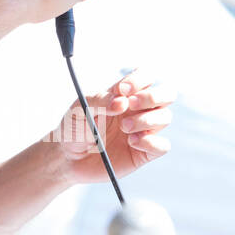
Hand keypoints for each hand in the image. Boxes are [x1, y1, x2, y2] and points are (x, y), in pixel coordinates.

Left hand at [52, 68, 173, 186]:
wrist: (68, 158)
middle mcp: (137, 110)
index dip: (140, 79)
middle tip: (131, 104)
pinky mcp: (144, 153)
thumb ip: (100, 100)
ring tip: (124, 127)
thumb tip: (122, 101)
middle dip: (153, 96)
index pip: (146, 77)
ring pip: (165, 117)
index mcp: (124, 95)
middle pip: (167, 94)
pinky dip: (150, 142)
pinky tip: (131, 143)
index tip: (122, 90)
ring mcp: (142, 131)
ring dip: (146, 120)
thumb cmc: (74, 127)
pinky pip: (163, 146)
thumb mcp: (80, 108)